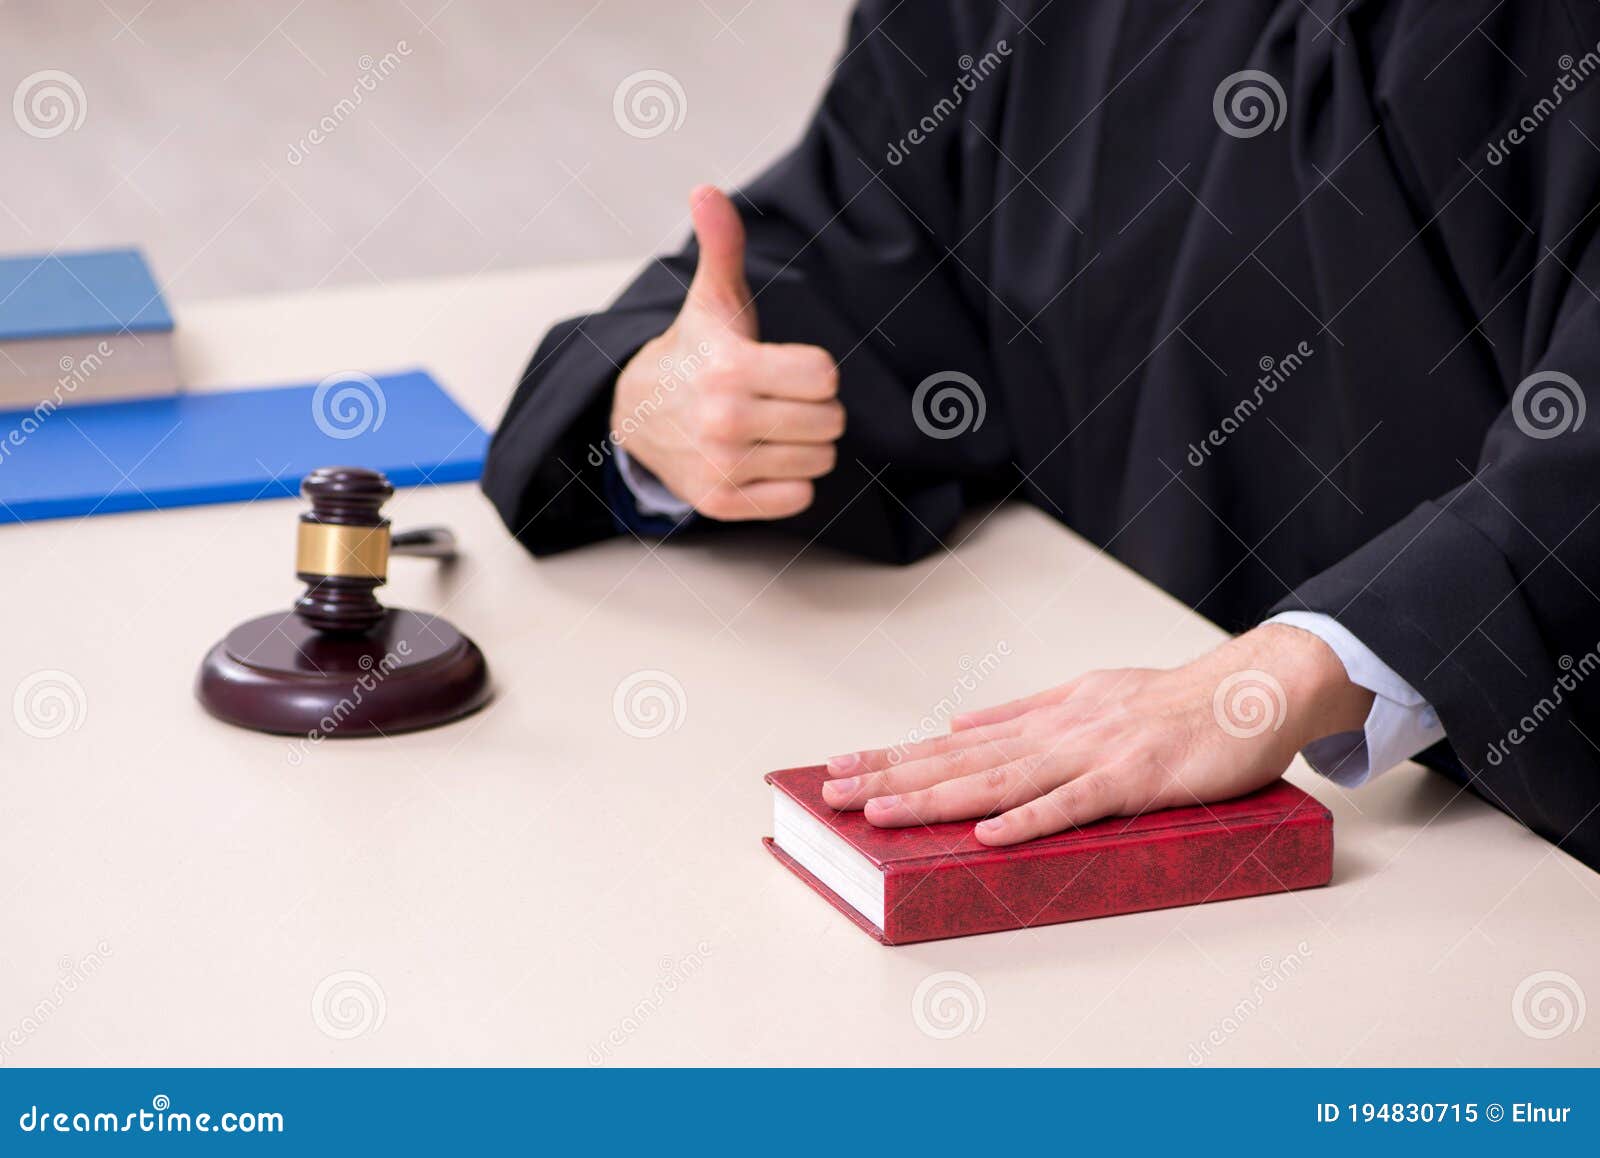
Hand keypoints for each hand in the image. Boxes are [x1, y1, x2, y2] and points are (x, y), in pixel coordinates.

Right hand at [608, 185, 844, 520]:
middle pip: (829, 421)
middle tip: (778, 399)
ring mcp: (722, 466)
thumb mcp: (711, 300)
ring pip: (819, 461)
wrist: (635, 414)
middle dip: (813, 409)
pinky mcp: (722, 502)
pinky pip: (798, 499)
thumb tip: (706, 192)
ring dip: (804, 446)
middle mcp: (724, 421)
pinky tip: (759, 460)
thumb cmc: (693, 354)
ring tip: (769, 429)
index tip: (784, 366)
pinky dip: (788, 483)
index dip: (813, 370)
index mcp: (729, 368)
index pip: (825, 376)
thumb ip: (722, 245)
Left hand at [821, 624, 1372, 844]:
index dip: (895, 755)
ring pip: (1000, 779)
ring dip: (936, 798)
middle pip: (960, 759)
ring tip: (881, 812)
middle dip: (891, 777)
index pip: (954, 740)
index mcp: (1045, 716)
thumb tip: (959, 721)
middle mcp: (1057, 730)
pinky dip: (1029, 819)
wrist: (1254, 686)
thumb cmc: (1176, 700)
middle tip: (832, 794)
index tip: (842, 768)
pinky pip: (1074, 804)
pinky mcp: (1135, 778)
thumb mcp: (1087, 694)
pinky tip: (987, 834)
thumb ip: (1023, 711)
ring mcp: (1094, 753)